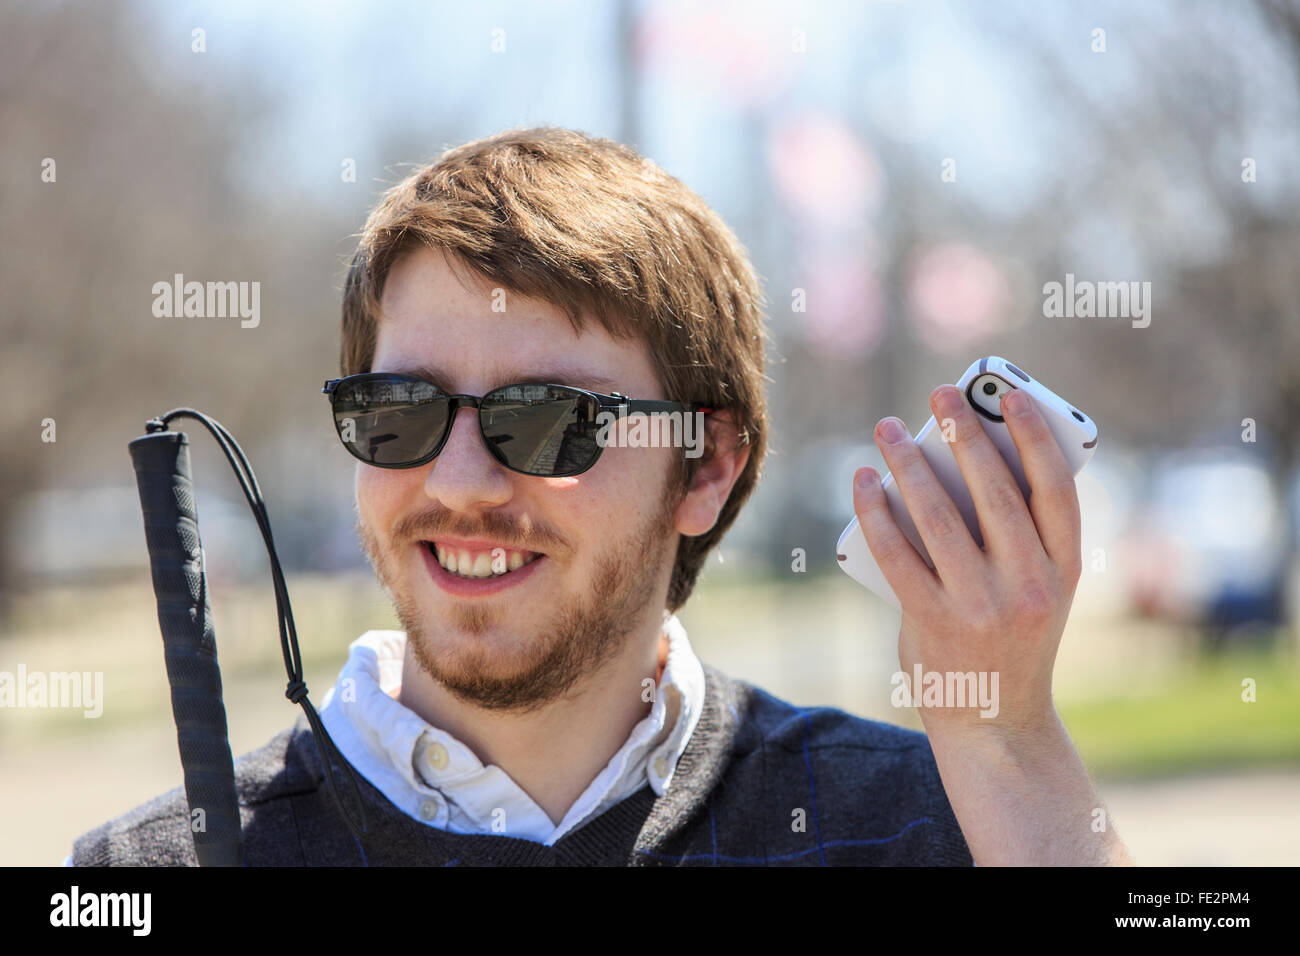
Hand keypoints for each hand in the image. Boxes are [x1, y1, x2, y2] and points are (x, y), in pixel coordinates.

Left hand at [851, 384, 1082, 741]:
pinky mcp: (933, 621)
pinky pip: (896, 552)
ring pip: (938, 515)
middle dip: (963, 434)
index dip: (1035, 437)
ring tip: (887, 429)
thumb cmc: (1011, 638)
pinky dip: (876, 510)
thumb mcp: (1036, 590)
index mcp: (1066, 571)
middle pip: (995, 492)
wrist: (994, 722)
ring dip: (908, 463)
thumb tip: (949, 465)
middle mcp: (1030, 586)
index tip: (1010, 397)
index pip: (1056, 490)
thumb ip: (1011, 536)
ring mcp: (981, 606)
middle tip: (939, 394)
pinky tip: (864, 482)